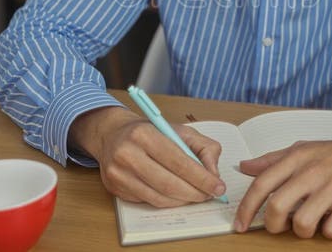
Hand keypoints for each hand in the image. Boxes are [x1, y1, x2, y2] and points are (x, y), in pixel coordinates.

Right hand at [68, 106, 226, 206]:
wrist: (112, 135)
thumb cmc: (150, 132)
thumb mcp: (180, 130)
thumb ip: (204, 148)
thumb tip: (213, 174)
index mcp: (144, 134)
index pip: (178, 161)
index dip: (202, 178)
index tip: (218, 187)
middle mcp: (127, 154)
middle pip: (168, 183)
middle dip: (195, 193)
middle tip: (210, 195)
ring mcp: (118, 173)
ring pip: (158, 197)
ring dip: (183, 200)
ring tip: (197, 196)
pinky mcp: (115, 188)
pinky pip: (148, 201)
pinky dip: (168, 202)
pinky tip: (178, 196)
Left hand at [234, 133, 331, 238]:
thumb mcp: (302, 149)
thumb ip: (272, 160)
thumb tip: (244, 167)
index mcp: (296, 158)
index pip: (262, 184)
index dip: (246, 208)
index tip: (241, 224)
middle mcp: (313, 172)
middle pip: (277, 207)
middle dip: (273, 225)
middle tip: (280, 226)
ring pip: (303, 223)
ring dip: (302, 231)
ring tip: (309, 222)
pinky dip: (329, 232)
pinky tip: (331, 221)